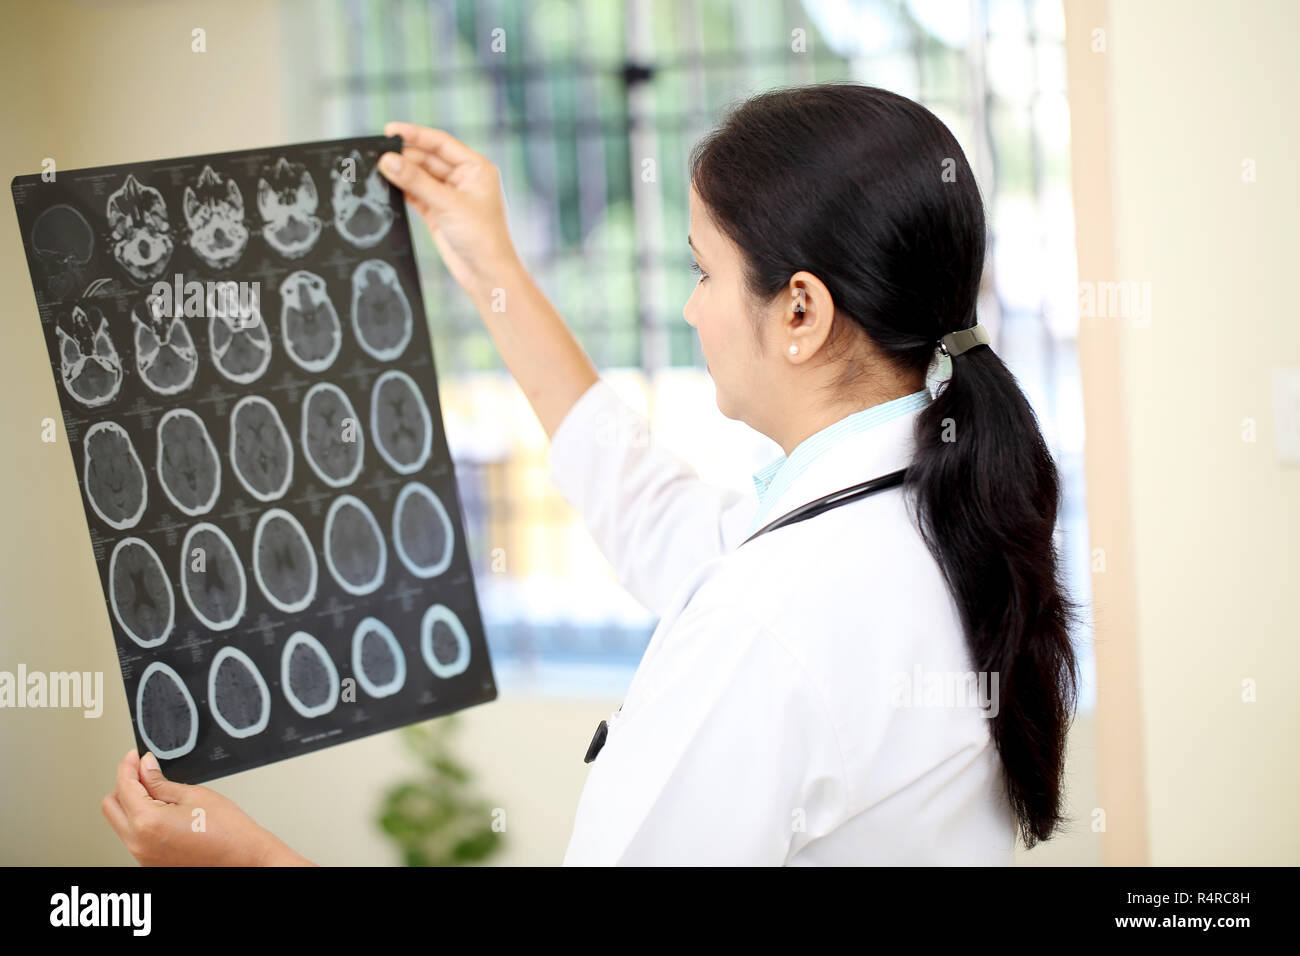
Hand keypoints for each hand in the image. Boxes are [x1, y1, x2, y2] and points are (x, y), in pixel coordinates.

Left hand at [101, 749, 314, 865]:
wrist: (243, 857)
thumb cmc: (228, 830)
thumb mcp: (194, 795)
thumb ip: (161, 781)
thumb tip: (145, 767)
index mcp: (147, 823)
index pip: (124, 787)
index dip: (128, 766)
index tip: (134, 756)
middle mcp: (138, 844)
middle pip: (111, 807)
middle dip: (124, 785)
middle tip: (143, 772)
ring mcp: (143, 857)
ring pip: (120, 822)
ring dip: (132, 803)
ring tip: (159, 792)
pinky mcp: (150, 863)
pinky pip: (133, 836)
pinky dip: (141, 820)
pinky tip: (163, 811)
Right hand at [378, 121, 518, 292]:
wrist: (487, 274)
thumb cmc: (481, 236)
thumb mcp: (447, 204)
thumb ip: (416, 181)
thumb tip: (388, 161)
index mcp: (476, 168)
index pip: (441, 143)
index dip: (415, 135)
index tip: (389, 130)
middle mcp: (464, 179)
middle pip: (428, 158)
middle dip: (404, 156)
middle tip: (376, 154)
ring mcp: (450, 196)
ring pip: (420, 177)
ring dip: (401, 173)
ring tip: (376, 168)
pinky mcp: (438, 213)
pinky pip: (416, 194)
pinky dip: (402, 190)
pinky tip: (385, 185)